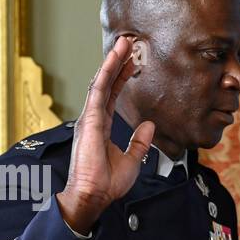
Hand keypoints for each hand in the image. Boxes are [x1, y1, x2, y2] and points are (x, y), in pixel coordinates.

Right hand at [56, 35, 155, 234]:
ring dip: (112, 62)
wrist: (93, 197)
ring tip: (123, 43)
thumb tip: (150, 125)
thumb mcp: (132, 161)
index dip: (122, 76)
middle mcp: (93, 118)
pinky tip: (113, 61)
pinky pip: (97, 93)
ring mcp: (89, 118)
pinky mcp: (89, 122)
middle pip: (106, 83)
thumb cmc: (106, 183)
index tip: (133, 61)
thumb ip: (139, 142)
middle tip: (128, 42)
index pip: (112, 94)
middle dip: (117, 62)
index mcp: (101, 125)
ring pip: (101, 82)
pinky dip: (106, 75)